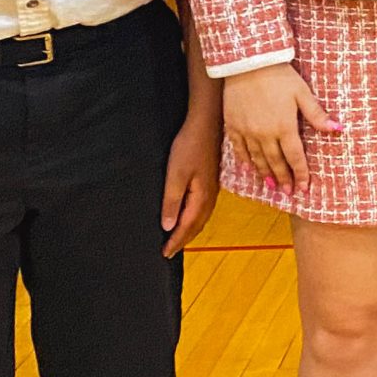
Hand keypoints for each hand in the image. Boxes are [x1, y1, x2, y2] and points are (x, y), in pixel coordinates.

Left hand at [161, 107, 221, 256]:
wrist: (207, 123)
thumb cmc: (190, 146)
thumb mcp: (175, 174)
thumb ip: (172, 201)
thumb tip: (168, 226)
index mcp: (201, 197)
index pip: (187, 226)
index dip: (175, 241)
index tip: (165, 254)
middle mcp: (209, 196)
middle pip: (196, 225)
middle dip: (183, 239)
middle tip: (170, 251)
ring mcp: (211, 188)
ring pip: (201, 217)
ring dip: (189, 230)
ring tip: (178, 238)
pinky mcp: (210, 180)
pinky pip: (202, 208)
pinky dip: (194, 218)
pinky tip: (188, 215)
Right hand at [222, 63, 339, 190]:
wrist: (247, 63)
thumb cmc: (279, 76)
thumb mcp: (302, 93)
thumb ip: (317, 114)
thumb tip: (338, 129)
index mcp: (284, 127)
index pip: (295, 157)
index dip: (301, 174)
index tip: (304, 188)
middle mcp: (265, 134)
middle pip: (276, 162)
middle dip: (285, 179)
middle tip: (289, 193)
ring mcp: (247, 131)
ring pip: (257, 159)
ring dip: (266, 174)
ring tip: (273, 186)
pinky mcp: (233, 125)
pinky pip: (239, 149)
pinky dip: (246, 161)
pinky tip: (251, 168)